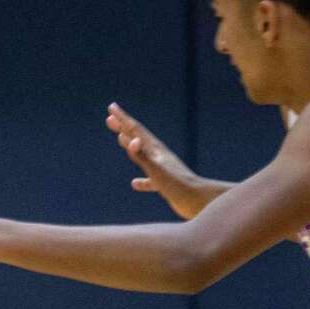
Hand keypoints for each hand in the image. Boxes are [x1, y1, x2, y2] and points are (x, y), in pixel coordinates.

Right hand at [106, 102, 206, 219]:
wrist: (199, 201)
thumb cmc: (177, 186)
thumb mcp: (156, 170)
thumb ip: (142, 155)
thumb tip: (131, 139)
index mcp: (156, 150)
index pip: (135, 130)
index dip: (122, 119)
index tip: (111, 107)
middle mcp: (159, 156)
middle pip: (138, 137)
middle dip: (124, 126)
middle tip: (110, 117)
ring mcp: (163, 169)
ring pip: (143, 154)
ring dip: (131, 146)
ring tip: (122, 140)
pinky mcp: (166, 184)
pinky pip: (150, 179)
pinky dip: (141, 180)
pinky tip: (135, 183)